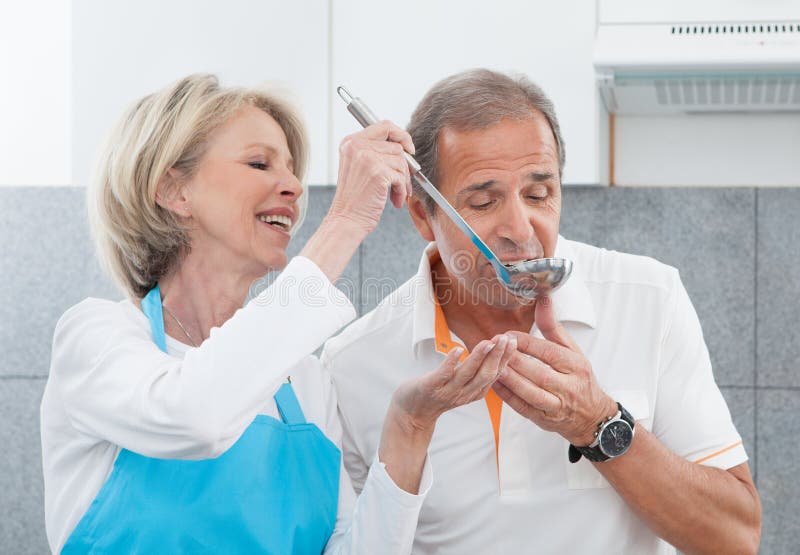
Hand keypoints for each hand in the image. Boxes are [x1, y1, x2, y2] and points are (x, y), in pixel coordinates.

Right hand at [328, 120, 413, 234]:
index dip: (401, 135)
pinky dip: (401, 190)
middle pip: (396, 146)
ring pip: (401, 162)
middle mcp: (357, 146)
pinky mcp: (378, 172)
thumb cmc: (354, 199)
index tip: (409, 149)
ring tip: (395, 194)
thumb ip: (375, 152)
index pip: (384, 126)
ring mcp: (367, 158)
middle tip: (400, 183)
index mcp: (351, 142)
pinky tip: (394, 200)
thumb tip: (404, 147)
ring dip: (402, 181)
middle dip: (403, 167)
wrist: (346, 219)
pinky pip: (401, 177)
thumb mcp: (358, 167)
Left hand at [389, 334, 515, 432]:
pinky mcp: (430, 387)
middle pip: (485, 375)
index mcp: (473, 392)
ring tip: (488, 342)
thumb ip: (475, 373)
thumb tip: (492, 351)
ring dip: (478, 357)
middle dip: (497, 356)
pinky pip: (443, 375)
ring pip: (467, 374)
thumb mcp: (461, 385)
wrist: (411, 414)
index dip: (504, 359)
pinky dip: (451, 362)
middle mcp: (463, 393)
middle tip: (506, 339)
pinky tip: (458, 350)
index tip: (513, 342)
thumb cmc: (436, 393)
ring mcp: (447, 391)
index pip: (494, 375)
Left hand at [492, 296, 616, 445]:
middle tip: (494, 347)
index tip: (507, 335)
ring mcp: (557, 406)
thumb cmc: (578, 378)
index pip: (548, 352)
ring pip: (531, 393)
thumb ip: (552, 327)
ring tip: (493, 365)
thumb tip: (543, 299)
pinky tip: (494, 384)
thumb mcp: (572, 350)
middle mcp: (568, 387)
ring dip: (510, 379)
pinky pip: (523, 408)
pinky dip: (507, 397)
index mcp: (576, 366)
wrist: (592, 416)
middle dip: (515, 360)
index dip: (526, 343)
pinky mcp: (544, 419)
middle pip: (539, 373)